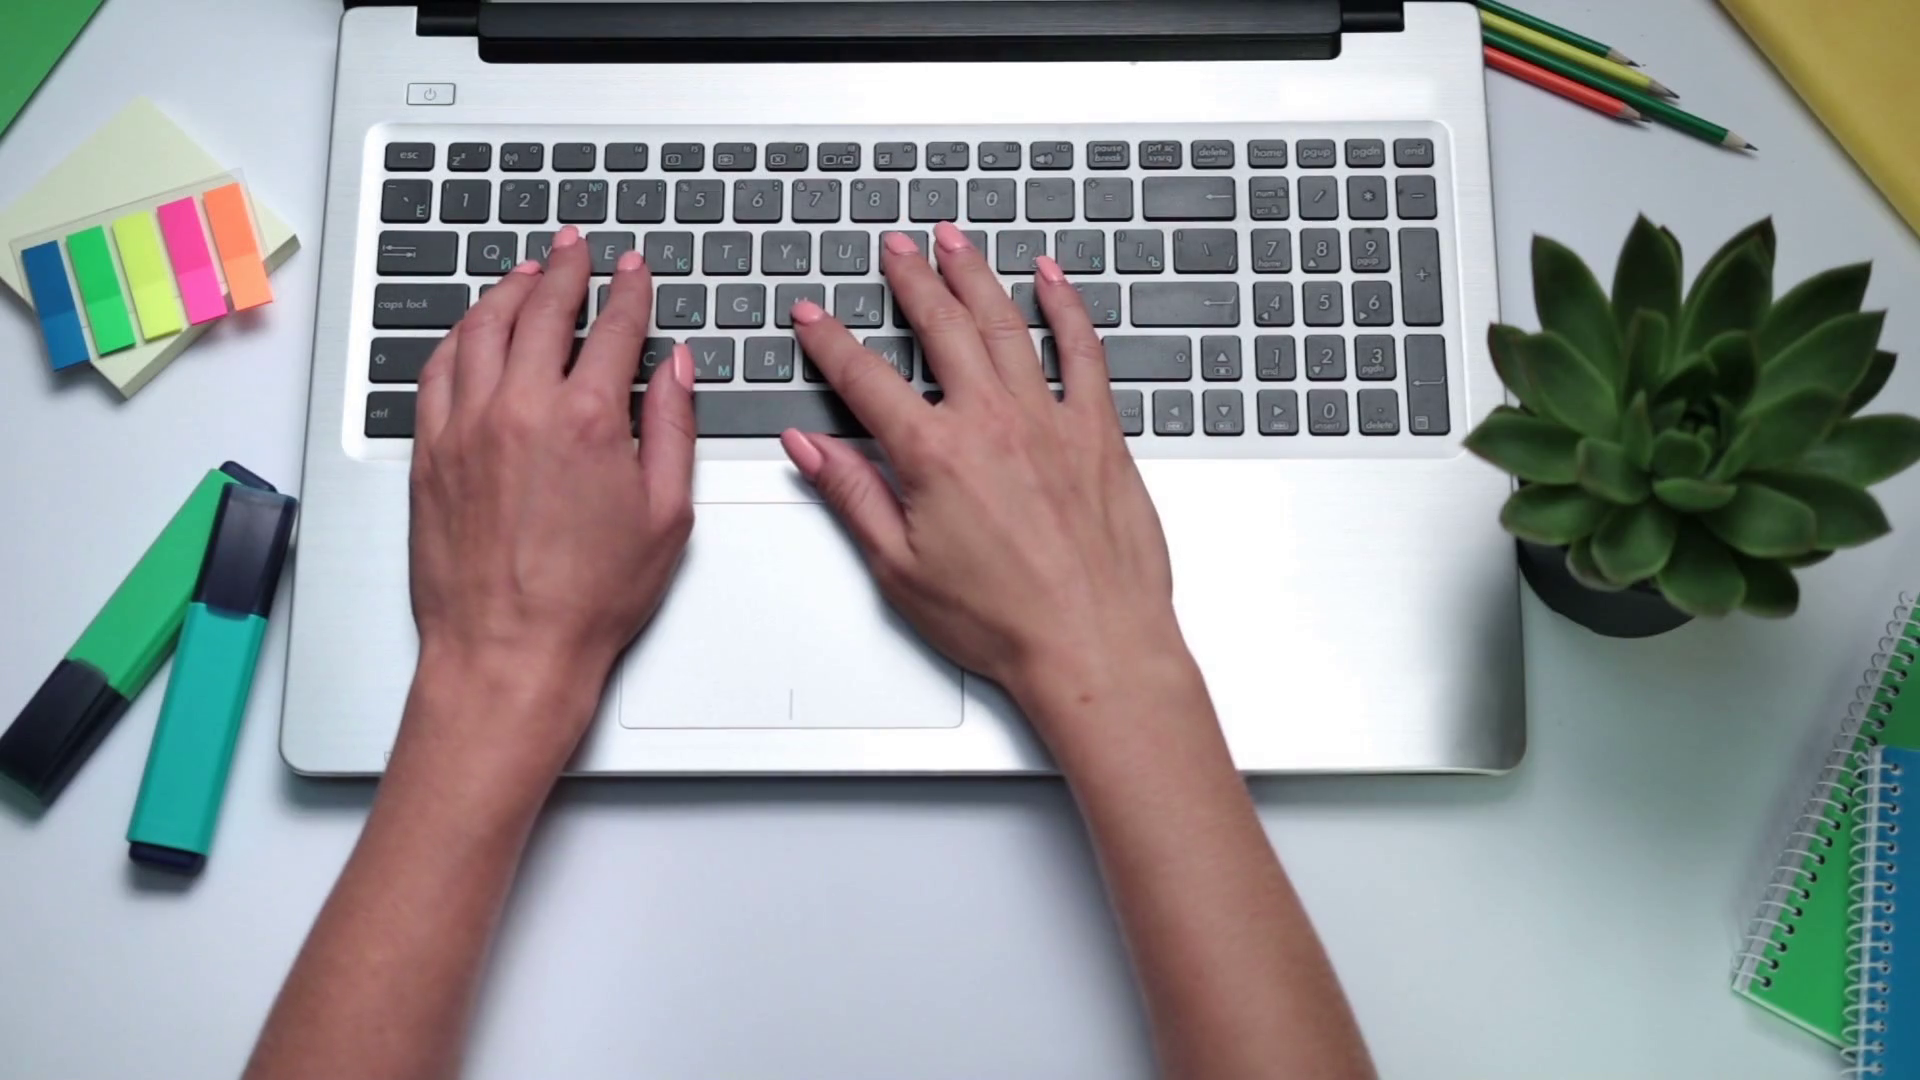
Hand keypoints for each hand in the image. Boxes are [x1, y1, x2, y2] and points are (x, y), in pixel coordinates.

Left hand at [407, 225, 695, 753]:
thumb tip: (674, 368)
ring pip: (481, 329)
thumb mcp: (666, 514)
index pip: (613, 328)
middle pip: (541, 311)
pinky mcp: (429, 451)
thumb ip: (672, 427)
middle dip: (564, 271)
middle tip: (576, 249)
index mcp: (586, 419)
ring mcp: (465, 426)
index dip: (629, 291)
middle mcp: (519, 409)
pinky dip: (459, 337)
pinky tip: (473, 330)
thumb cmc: (589, 599)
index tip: (634, 271)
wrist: (509, 651)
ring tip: (525, 274)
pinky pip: (438, 370)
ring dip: (507, 291)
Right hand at [782, 222, 1185, 736]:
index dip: (831, 341)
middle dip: (911, 280)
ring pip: (1006, 323)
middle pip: (941, 327)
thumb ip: (853, 496)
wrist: (1093, 644)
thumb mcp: (900, 569)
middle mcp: (992, 423)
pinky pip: (1082, 350)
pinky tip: (1051, 280)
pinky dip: (1065, 308)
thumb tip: (809, 449)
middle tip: (895, 249)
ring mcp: (1050, 420)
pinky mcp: (1098, 431)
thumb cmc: (1003, 622)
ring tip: (954, 241)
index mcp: (934, 455)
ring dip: (975, 275)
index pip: (865, 379)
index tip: (813, 316)